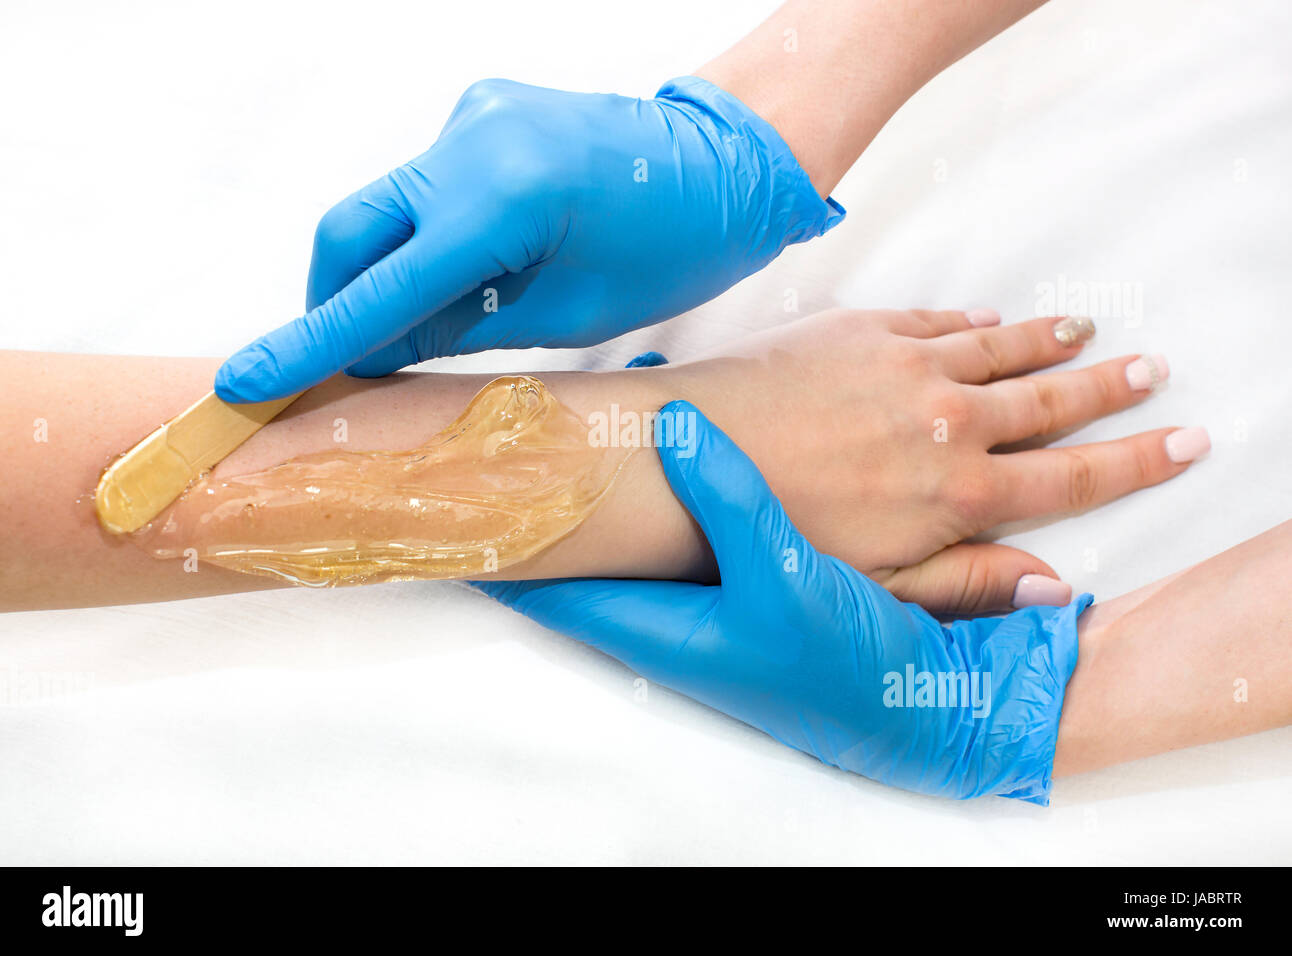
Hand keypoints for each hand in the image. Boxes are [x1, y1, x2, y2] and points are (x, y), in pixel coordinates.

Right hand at [214, 77, 840, 402]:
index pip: (383, 287)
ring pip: (383, 207)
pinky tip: (462, 272)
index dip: (311, 342)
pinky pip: (422, 184)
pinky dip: (420, 237)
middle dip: (333, 302)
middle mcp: (472, 139)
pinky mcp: (482, 111)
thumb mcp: (572, 311)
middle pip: (352, 230)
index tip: (246, 382)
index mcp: (505, 198)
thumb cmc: (677, 245)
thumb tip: (380, 346)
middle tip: (339, 365)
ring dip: (381, 270)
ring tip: (417, 326)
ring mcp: (474, 115)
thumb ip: (464, 326)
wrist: (731, 159)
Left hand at [479, 402, 1089, 802]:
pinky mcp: (731, 577)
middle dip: (541, 488)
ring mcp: (691, 595)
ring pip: (621, 528)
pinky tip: (667, 431)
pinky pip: (674, 519)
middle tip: (504, 422)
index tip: (452, 470)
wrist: (918, 705)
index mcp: (648, 619)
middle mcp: (658, 608)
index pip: (541, 573)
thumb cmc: (840, 663)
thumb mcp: (786, 578)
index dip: (497, 524)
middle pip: (573, 545)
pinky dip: (660, 475)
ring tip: (562, 415)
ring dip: (598, 475)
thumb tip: (671, 422)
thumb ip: (730, 500)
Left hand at [663, 308, 1199, 611]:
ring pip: (1001, 349)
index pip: (1071, 474)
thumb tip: (1052, 586)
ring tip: (1086, 330)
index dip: (1136, 458)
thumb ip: (969, 582)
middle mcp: (948, 421)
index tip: (1182, 438)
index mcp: (959, 491)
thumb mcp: (878, 586)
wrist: (688, 453)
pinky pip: (937, 320)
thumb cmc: (773, 536)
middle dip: (1108, 387)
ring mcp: (906, 367)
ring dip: (1049, 341)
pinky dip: (973, 321)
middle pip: (1051, 399)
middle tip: (1152, 368)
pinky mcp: (861, 330)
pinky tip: (990, 319)